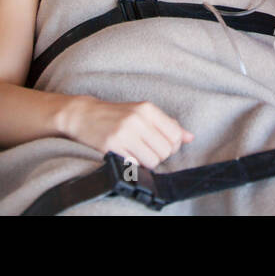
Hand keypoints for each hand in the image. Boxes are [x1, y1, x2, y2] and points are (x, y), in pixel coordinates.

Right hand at [61, 96, 193, 168]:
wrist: (84, 115)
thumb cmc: (116, 115)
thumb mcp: (142, 112)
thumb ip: (167, 124)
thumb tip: (190, 137)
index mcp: (147, 109)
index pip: (175, 136)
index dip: (171, 146)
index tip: (160, 146)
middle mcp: (137, 120)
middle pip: (164, 151)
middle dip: (158, 156)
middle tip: (146, 150)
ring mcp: (123, 133)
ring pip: (151, 161)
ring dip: (146, 163)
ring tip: (136, 154)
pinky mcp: (111, 147)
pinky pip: (134, 166)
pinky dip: (132, 165)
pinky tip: (125, 156)